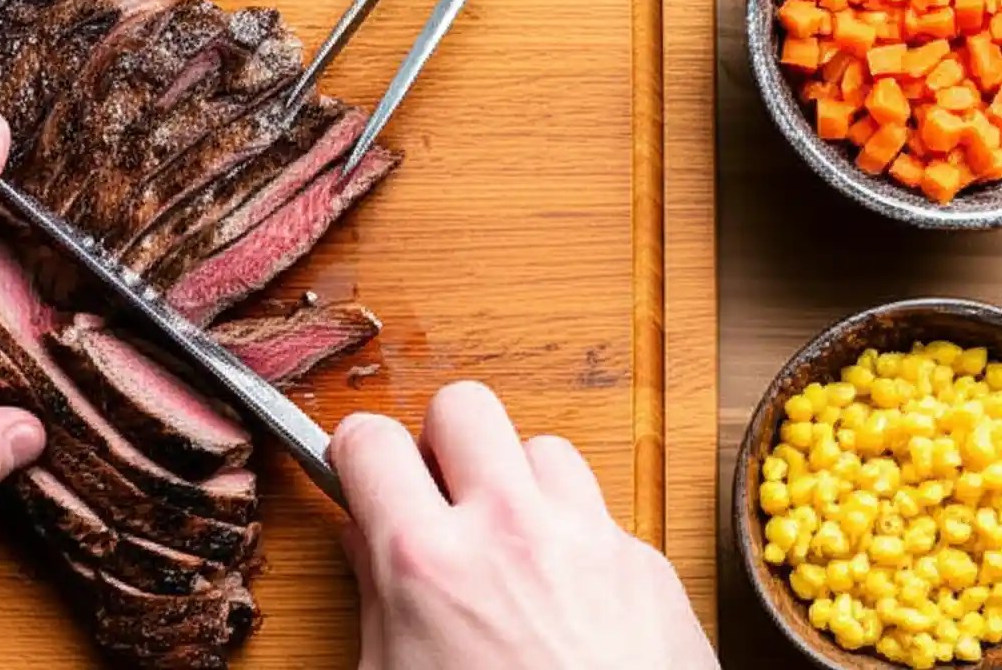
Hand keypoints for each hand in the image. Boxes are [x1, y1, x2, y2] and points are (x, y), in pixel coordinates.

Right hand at [331, 381, 718, 669]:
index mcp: (426, 562)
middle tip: (440, 493)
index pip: (368, 439)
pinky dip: (574, 535)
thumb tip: (365, 537)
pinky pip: (598, 510)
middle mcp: (508, 530)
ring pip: (541, 446)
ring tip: (511, 545)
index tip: (362, 472)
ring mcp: (586, 537)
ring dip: (516, 483)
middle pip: (464, 404)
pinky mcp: (646, 561)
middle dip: (442, 441)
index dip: (355, 452)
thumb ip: (374, 597)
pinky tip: (567, 593)